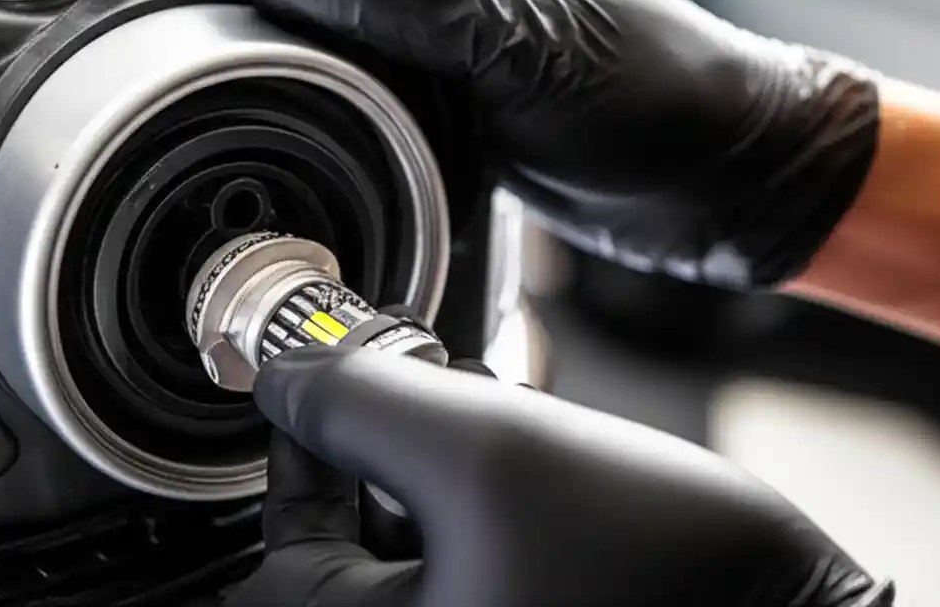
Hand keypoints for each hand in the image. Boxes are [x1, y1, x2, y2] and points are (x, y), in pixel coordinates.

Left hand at [228, 346, 893, 606]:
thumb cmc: (662, 573)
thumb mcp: (481, 450)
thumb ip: (361, 398)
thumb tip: (283, 365)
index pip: (277, 540)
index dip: (294, 436)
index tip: (320, 373)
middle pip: (345, 533)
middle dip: (384, 439)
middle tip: (420, 378)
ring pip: (417, 530)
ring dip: (442, 452)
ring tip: (493, 402)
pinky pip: (478, 547)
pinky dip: (491, 485)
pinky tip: (533, 440)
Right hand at [244, 0, 880, 289]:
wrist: (721, 186)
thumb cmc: (656, 88)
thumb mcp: (514, 33)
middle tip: (216, 34)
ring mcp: (458, 52)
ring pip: (349, 41)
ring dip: (308, 62)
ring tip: (253, 84)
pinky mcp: (462, 116)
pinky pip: (379, 102)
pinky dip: (347, 116)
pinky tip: (315, 130)